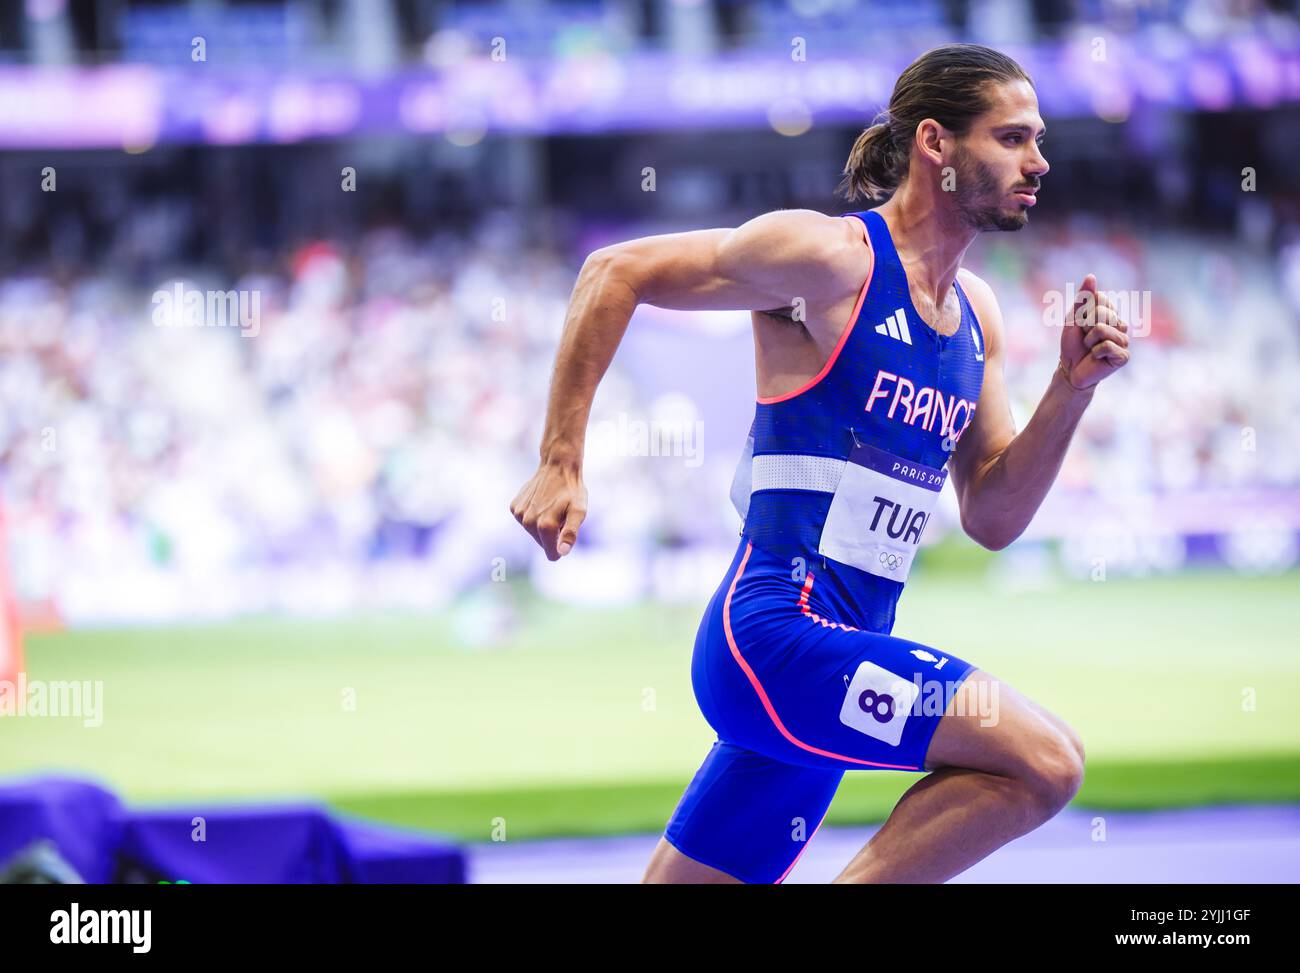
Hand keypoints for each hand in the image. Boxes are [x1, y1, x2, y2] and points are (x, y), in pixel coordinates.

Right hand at [509, 461, 587, 560]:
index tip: (566, 530)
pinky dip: (533, 515)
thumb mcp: (579, 511)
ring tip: (551, 507)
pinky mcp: (514, 507)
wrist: (557, 466)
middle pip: (542, 543)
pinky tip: (540, 501)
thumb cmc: (571, 490)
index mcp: (545, 526)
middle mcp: (528, 522)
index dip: (561, 547)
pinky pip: (525, 521)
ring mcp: (519, 514)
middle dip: (552, 534)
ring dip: (543, 524)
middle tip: (560, 514)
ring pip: (533, 532)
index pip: (552, 554)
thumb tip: (562, 552)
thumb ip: (570, 533)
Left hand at [1059, 274, 1129, 391]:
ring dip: (1088, 340)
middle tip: (1085, 338)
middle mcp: (1121, 325)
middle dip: (1085, 326)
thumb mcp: (1074, 318)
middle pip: (1101, 312)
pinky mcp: (1124, 356)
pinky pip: (1106, 346)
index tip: (1082, 323)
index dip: (1084, 311)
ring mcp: (1124, 340)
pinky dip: (1095, 352)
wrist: (1070, 368)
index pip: (1099, 298)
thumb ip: (1083, 298)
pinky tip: (1096, 357)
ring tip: (1090, 348)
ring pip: (1102, 329)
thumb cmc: (1072, 343)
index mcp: (1111, 314)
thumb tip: (1091, 276)